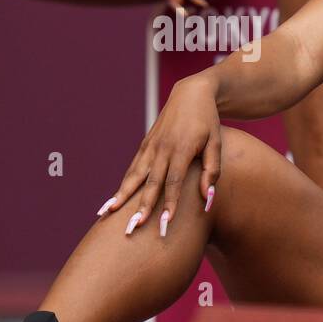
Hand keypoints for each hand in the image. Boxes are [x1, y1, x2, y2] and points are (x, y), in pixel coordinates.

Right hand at [96, 76, 221, 236]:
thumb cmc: (208, 122)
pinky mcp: (145, 145)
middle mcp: (162, 148)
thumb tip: (207, 199)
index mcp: (181, 149)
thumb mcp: (216, 143)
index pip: (173, 182)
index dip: (169, 204)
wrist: (192, 93)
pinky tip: (113, 200)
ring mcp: (151, 146)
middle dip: (140, 207)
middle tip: (131, 228)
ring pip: (134, 176)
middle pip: (150, 183)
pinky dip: (123, 184)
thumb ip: (212, 171)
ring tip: (106, 213)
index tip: (164, 225)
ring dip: (121, 196)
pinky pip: (133, 168)